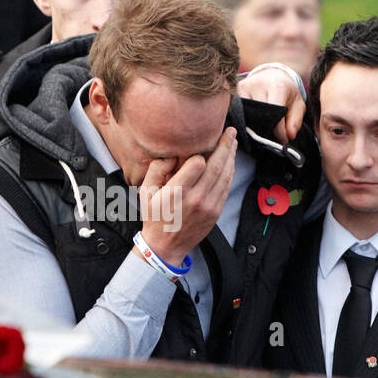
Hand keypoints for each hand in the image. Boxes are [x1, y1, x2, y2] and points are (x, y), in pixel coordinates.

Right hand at [139, 127, 236, 263]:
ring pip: (225, 176)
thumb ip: (156, 169)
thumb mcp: (145, 191)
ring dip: (231, 157)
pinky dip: (230, 172)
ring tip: (233, 142)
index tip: (199, 147)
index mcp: (177, 192)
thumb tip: (172, 155)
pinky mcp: (216, 212)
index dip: (200, 152)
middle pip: (216, 166)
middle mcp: (195, 198)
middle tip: (230, 131)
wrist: (166, 246)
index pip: (197, 163)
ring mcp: (208, 206)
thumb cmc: (154, 216)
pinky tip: (230, 162)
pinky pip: (226, 187)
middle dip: (225, 146)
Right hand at [237, 67, 304, 144]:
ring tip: (264, 127)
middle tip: (273, 135)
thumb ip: (296, 121)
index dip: (278, 130)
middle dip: (267, 129)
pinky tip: (254, 120)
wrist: (273, 74)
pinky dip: (248, 119)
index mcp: (277, 86)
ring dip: (256, 125)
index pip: (275, 114)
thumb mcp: (297, 104)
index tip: (283, 139)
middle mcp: (259, 84)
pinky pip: (241, 110)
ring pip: (248, 115)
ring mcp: (245, 86)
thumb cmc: (286, 91)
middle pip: (260, 116)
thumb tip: (289, 136)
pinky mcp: (238, 89)